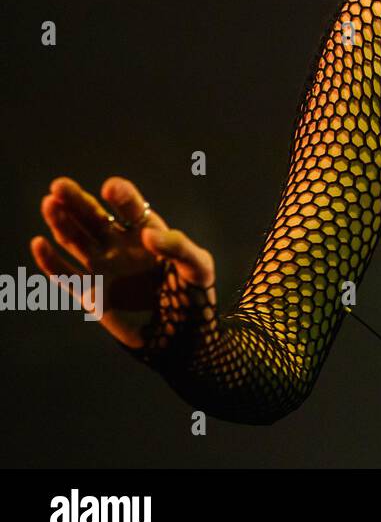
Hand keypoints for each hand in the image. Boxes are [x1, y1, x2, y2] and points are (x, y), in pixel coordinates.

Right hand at [30, 176, 214, 349]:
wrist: (181, 336)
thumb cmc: (195, 297)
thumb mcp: (198, 268)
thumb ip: (179, 248)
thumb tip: (147, 234)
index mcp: (148, 233)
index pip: (131, 209)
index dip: (121, 196)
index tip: (111, 188)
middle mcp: (121, 245)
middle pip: (94, 218)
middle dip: (78, 200)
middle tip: (60, 185)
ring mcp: (103, 267)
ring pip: (76, 240)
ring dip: (61, 222)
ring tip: (49, 203)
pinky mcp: (91, 293)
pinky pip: (66, 275)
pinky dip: (51, 262)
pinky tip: (39, 244)